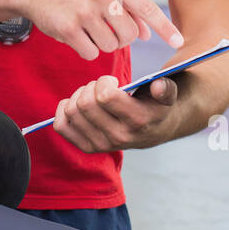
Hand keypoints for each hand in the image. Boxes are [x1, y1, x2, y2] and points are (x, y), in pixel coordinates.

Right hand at [15, 0, 182, 59]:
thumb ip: (126, 7)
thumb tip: (147, 33)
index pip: (147, 8)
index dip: (165, 28)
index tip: (179, 42)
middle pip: (128, 35)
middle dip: (120, 38)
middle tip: (105, 29)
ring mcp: (85, 12)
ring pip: (109, 46)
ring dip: (100, 43)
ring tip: (86, 28)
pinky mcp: (69, 29)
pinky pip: (90, 53)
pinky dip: (84, 49)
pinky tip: (75, 35)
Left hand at [53, 73, 180, 151]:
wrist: (153, 131)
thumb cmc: (155, 106)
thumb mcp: (167, 94)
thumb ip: (166, 88)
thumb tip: (158, 86)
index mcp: (137, 121)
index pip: (105, 96)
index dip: (104, 82)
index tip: (112, 82)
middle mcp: (118, 137)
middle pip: (85, 103)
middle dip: (90, 87)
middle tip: (100, 87)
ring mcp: (101, 145)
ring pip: (72, 111)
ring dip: (78, 95)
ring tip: (92, 95)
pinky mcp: (87, 147)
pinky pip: (61, 125)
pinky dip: (63, 109)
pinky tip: (77, 103)